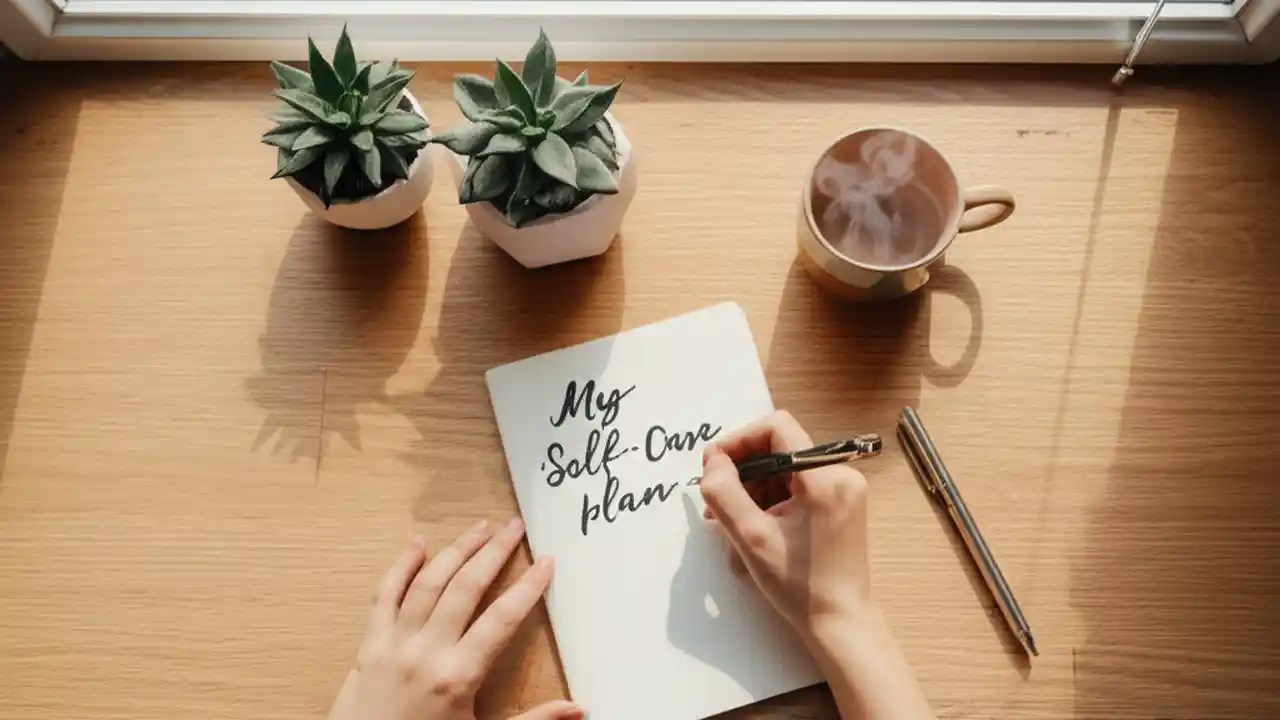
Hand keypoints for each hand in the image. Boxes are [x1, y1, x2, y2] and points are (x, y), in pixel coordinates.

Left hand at [327, 520, 582, 719]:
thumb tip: (578, 709)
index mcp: (458, 677)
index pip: (502, 619)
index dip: (528, 587)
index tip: (546, 562)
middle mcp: (425, 653)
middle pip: (465, 588)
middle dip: (493, 552)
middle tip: (515, 527)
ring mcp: (393, 646)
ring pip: (427, 584)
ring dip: (455, 551)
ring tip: (479, 528)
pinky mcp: (368, 648)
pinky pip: (384, 597)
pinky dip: (400, 567)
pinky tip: (416, 545)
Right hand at [699, 410, 872, 640]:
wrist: (839, 622)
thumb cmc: (800, 586)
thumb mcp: (751, 538)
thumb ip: (724, 493)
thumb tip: (713, 461)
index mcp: (824, 478)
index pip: (776, 428)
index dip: (739, 440)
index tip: (714, 465)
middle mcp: (841, 475)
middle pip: (780, 448)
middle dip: (743, 469)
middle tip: (715, 499)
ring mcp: (845, 489)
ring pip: (786, 467)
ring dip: (753, 487)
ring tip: (731, 520)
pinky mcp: (842, 503)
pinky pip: (798, 485)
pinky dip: (772, 499)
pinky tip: (754, 526)